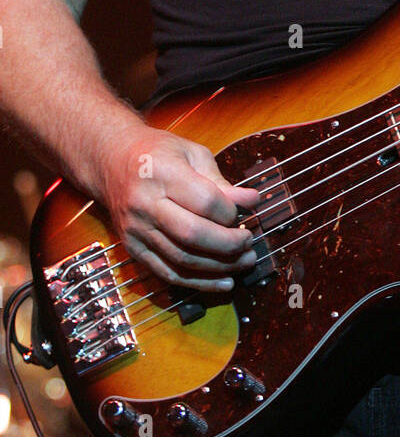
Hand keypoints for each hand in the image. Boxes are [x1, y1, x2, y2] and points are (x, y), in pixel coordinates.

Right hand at [96, 127, 260, 292]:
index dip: (230, 212)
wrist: (110, 162)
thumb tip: (252, 201)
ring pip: (182, 259)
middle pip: (193, 234)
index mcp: (161, 173)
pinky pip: (168, 274)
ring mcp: (136, 230)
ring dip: (219, 266)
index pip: (204, 201)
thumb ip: (221, 181)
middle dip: (229, 244)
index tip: (242, 211)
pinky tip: (223, 281)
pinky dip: (199, 282)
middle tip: (249, 241)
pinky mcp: (133, 249)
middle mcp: (144, 204)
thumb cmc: (157, 153)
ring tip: (245, 261)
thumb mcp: (192, 154)